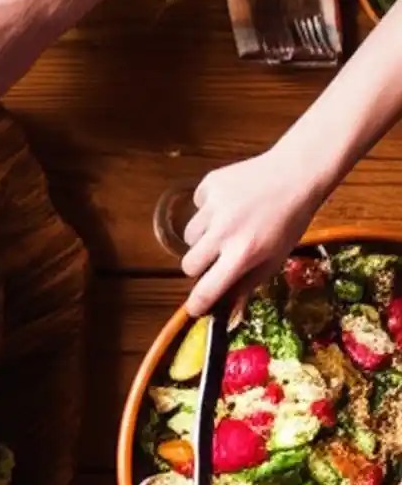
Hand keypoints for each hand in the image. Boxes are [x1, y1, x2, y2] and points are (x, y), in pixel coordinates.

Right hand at [181, 150, 328, 316]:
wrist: (296, 174)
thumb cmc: (290, 220)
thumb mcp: (276, 257)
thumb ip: (248, 284)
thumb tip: (229, 310)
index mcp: (243, 254)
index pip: (207, 289)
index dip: (198, 303)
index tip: (195, 308)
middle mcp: (224, 232)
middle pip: (188, 264)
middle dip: (199, 266)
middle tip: (215, 259)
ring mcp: (213, 207)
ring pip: (189, 235)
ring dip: (203, 236)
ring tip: (227, 226)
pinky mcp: (208, 186)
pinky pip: (196, 207)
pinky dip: (208, 209)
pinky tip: (230, 203)